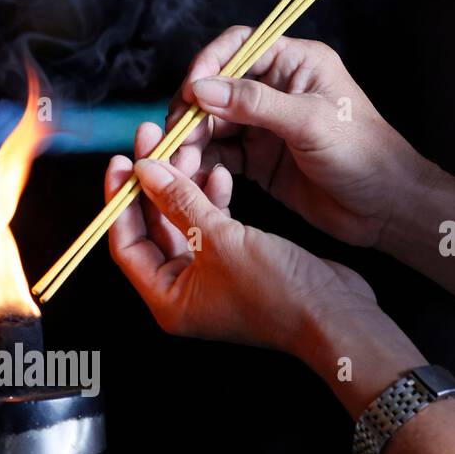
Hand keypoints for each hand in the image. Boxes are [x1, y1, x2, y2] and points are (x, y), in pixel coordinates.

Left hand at [106, 121, 376, 352]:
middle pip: (151, 229)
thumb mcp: (220, 238)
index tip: (121, 160)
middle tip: (151, 140)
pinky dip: (211, 200)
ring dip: (183, 187)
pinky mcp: (235, 264)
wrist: (334, 313)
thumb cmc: (276, 290)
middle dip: (152, 184)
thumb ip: (179, 201)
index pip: (126, 244)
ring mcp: (210, 279)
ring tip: (186, 146)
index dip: (120, 201)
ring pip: (182, 223)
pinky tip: (219, 172)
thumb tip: (145, 169)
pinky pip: (210, 226)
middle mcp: (183, 292)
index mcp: (167, 299)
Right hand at [168, 29, 428, 247]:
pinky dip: (202, 164)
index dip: (209, 64)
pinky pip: (219, 155)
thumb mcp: (309, 122)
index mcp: (295, 64)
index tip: (189, 91)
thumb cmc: (362, 155)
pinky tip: (192, 174)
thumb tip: (202, 88)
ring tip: (180, 162)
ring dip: (192, 141)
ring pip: (212, 124)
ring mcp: (264, 126)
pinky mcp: (258, 160)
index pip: (240, 47)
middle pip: (217, 88)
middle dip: (192, 111)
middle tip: (175, 137)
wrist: (384, 208)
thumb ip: (254, 103)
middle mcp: (276, 90)